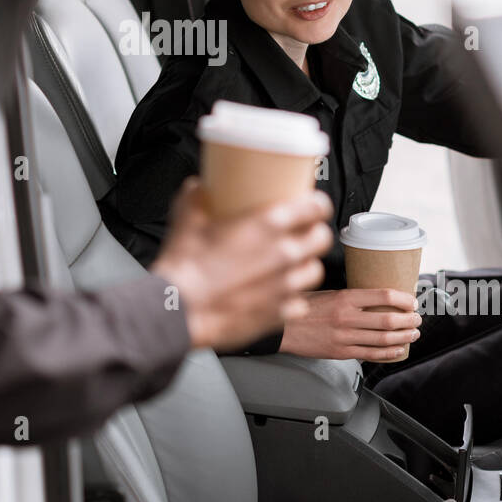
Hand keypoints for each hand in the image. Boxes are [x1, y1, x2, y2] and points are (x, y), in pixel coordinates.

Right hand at [151, 179, 333, 353]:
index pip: (316, 207)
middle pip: (322, 239)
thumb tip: (198, 188)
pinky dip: (292, 298)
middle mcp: (284, 254)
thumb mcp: (186, 218)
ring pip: (314, 272)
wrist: (179, 310)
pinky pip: (299, 303)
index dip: (318, 204)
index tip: (312, 204)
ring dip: (305, 265)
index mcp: (268, 225)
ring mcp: (284, 287)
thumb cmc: (185, 267)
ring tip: (290, 264)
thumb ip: (196, 197)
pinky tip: (278, 294)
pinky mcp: (278, 314)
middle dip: (314, 233)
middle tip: (301, 233)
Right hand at [278, 288, 421, 360]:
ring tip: (412, 334)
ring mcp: (345, 336)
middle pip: (388, 319)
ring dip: (403, 337)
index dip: (403, 299)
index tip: (411, 301)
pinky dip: (388, 353)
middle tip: (416, 319)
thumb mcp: (328, 293)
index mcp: (344, 297)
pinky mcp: (341, 352)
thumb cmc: (302, 308)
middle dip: (408, 320)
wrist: (283, 328)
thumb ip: (351, 298)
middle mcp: (346, 317)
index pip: (383, 295)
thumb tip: (376, 299)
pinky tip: (397, 350)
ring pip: (383, 338)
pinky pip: (370, 354)